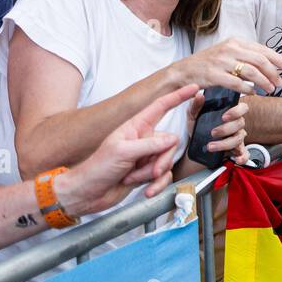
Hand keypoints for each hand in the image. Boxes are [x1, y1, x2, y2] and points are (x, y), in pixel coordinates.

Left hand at [56, 84, 198, 216]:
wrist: (88, 194)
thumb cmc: (96, 168)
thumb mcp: (123, 152)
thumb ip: (150, 144)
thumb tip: (172, 139)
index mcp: (135, 127)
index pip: (160, 107)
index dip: (177, 96)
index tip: (194, 88)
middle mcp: (142, 140)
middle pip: (169, 143)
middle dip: (160, 160)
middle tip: (149, 171)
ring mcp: (145, 157)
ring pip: (166, 162)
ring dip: (153, 174)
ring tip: (135, 179)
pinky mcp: (147, 173)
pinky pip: (163, 177)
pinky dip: (156, 185)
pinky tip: (146, 190)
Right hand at [172, 38, 281, 95]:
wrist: (183, 71)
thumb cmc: (208, 64)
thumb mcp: (227, 53)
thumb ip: (245, 55)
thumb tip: (268, 63)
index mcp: (235, 41)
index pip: (262, 49)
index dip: (278, 59)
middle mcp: (229, 49)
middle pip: (260, 61)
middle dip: (274, 73)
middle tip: (280, 83)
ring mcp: (221, 61)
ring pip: (251, 72)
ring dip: (264, 83)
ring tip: (270, 90)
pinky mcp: (214, 75)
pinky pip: (237, 83)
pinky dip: (248, 89)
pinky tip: (253, 93)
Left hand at [186, 89, 249, 156]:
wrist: (194, 144)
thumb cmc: (197, 125)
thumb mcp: (193, 115)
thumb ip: (196, 105)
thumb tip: (199, 96)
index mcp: (230, 113)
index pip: (242, 108)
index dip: (236, 111)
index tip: (224, 117)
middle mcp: (236, 124)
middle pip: (240, 124)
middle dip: (226, 129)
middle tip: (213, 133)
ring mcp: (237, 137)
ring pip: (239, 139)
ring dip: (225, 144)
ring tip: (210, 147)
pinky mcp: (236, 150)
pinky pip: (245, 153)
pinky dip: (243, 157)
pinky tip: (237, 159)